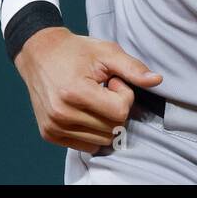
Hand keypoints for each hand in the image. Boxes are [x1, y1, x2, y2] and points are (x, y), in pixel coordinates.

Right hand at [13, 27, 162, 152]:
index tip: (113, 81)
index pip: (120, 112)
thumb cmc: (75, 51)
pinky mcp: (49, 134)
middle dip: (116, 109)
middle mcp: (62, 114)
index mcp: (75, 93)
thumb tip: (157, 80)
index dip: (124, 95)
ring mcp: (54, 127)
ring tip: (93, 99)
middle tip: (104, 89)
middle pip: (112, 128)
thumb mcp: (107, 52)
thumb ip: (133, 68)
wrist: (39, 53)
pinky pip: (85, 146)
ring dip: (104, 121)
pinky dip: (92, 132)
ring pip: (101, 140)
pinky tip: (85, 111)